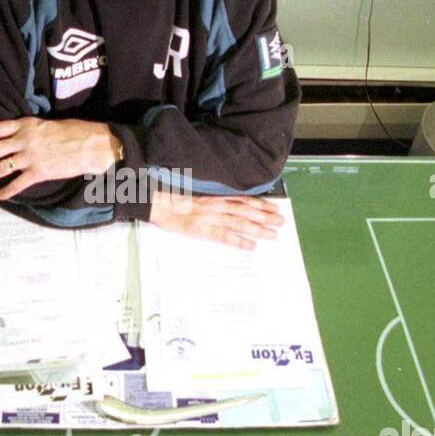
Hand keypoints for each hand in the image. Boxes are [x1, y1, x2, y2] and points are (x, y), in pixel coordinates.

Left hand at [0, 117, 121, 200]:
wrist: (92, 144)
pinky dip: (7, 190)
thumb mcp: (46, 124)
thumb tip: (16, 140)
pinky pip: (18, 183)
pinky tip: (0, 195)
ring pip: (1, 167)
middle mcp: (24, 139)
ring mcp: (31, 156)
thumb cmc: (74, 131)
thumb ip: (29, 131)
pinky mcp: (40, 172)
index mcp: (26, 125)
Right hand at [148, 190, 283, 249]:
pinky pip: (223, 237)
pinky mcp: (200, 229)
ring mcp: (209, 217)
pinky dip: (238, 241)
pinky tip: (251, 246)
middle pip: (246, 211)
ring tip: (273, 235)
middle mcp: (216, 204)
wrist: (153, 199)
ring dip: (258, 229)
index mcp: (214, 194)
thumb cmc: (171, 192)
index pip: (243, 199)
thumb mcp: (194, 188)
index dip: (260, 203)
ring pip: (239, 223)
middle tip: (281, 223)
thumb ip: (210, 194)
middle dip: (265, 217)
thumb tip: (223, 199)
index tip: (275, 207)